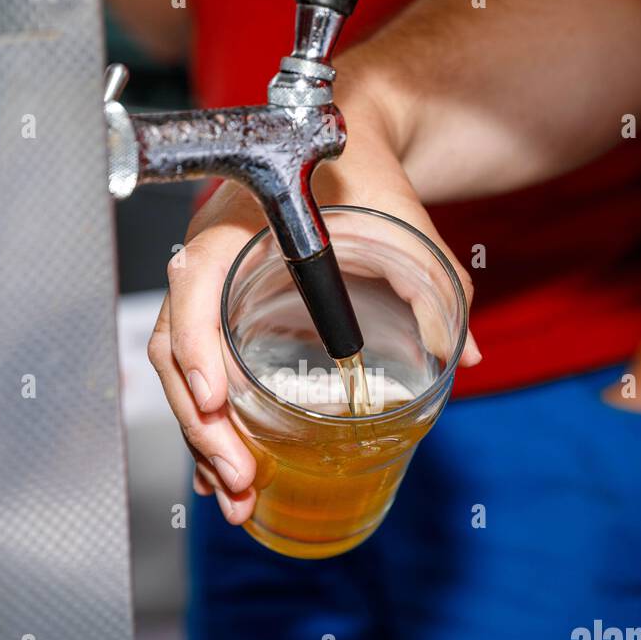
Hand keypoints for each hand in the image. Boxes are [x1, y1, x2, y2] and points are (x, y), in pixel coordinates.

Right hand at [146, 77, 480, 525]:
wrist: (349, 142)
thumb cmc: (364, 170)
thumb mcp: (404, 222)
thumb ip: (434, 279)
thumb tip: (462, 351)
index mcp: (239, 225)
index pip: (194, 286)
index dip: (197, 346)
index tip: (215, 399)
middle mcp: (212, 261)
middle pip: (178, 351)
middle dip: (201, 424)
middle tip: (241, 477)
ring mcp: (212, 295)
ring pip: (184, 377)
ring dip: (205, 441)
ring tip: (240, 497)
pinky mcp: (224, 323)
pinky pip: (202, 380)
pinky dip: (212, 429)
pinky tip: (230, 473)